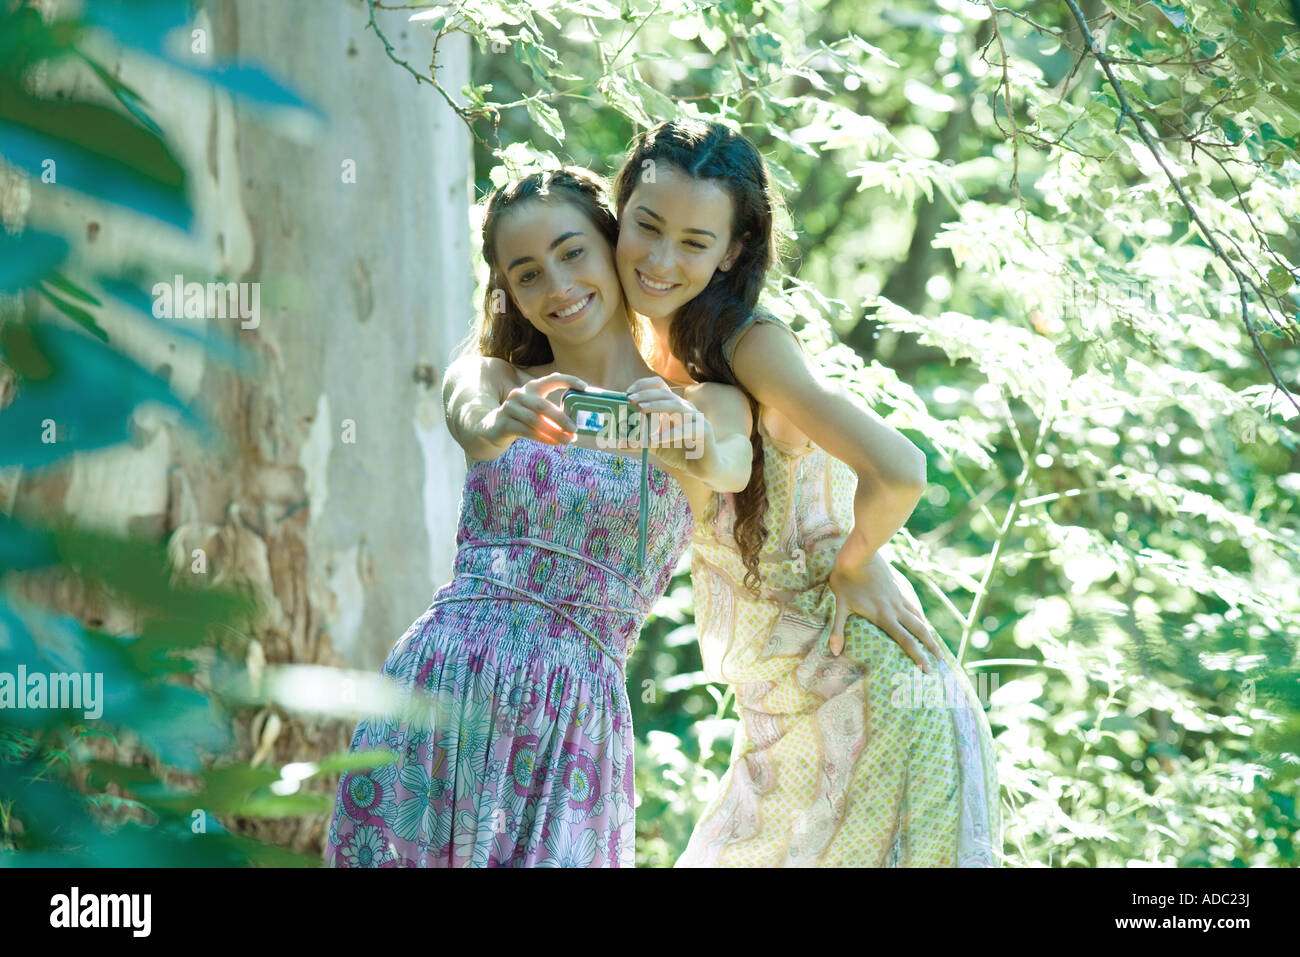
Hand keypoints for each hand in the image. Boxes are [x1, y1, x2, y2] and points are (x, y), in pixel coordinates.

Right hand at [482, 372, 586, 447]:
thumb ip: (552, 411)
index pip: (552, 378)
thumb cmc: (522, 418)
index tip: (584, 387)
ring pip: (535, 421)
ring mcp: (509, 408)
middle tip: (575, 429)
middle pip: (543, 405)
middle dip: (561, 418)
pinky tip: (554, 443)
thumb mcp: (536, 410)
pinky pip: (527, 431)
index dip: (569, 380)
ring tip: (568, 440)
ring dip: (554, 432)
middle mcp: (519, 394)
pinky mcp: (504, 423)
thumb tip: (578, 422)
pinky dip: (543, 438)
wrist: (493, 428)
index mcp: (531, 388)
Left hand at [625, 375, 712, 471]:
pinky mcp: (704, 431)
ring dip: (657, 406)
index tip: (628, 393)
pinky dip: (670, 434)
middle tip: (631, 400)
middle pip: (666, 393)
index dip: (643, 385)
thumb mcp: (655, 446)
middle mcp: (685, 409)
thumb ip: (639, 442)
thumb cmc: (680, 453)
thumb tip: (619, 443)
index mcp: (673, 407)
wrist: (703, 468)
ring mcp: (696, 418)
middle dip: (647, 395)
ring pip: (676, 406)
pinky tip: (656, 440)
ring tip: (641, 410)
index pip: (659, 386)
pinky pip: (686, 429)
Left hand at [827, 550, 943, 670]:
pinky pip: (915, 605)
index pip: (906, 641)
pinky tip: (923, 620)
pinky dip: (922, 616)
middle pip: (920, 631)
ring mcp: (900, 597)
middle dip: (931, 648)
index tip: (927, 670)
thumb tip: (834, 652)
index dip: (918, 656)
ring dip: (929, 633)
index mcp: (884, 616)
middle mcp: (896, 609)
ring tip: (936, 645)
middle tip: (941, 662)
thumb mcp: (839, 605)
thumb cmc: (846, 580)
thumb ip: (838, 630)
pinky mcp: (900, 588)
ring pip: (920, 618)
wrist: (859, 554)